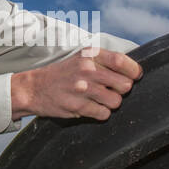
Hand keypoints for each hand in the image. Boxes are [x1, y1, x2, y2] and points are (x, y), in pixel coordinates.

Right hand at [10, 48, 142, 120]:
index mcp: (89, 55)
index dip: (133, 70)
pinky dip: (101, 113)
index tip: (135, 75)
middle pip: (124, 84)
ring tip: (100, 99)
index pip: (121, 61)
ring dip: (112, 103)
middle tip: (112, 90)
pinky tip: (91, 107)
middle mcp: (87, 70)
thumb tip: (131, 70)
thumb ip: (103, 61)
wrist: (34, 88)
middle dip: (122, 90)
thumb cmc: (62, 74)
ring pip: (116, 101)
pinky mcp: (78, 106)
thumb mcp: (80, 58)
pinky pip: (104, 114)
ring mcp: (82, 89)